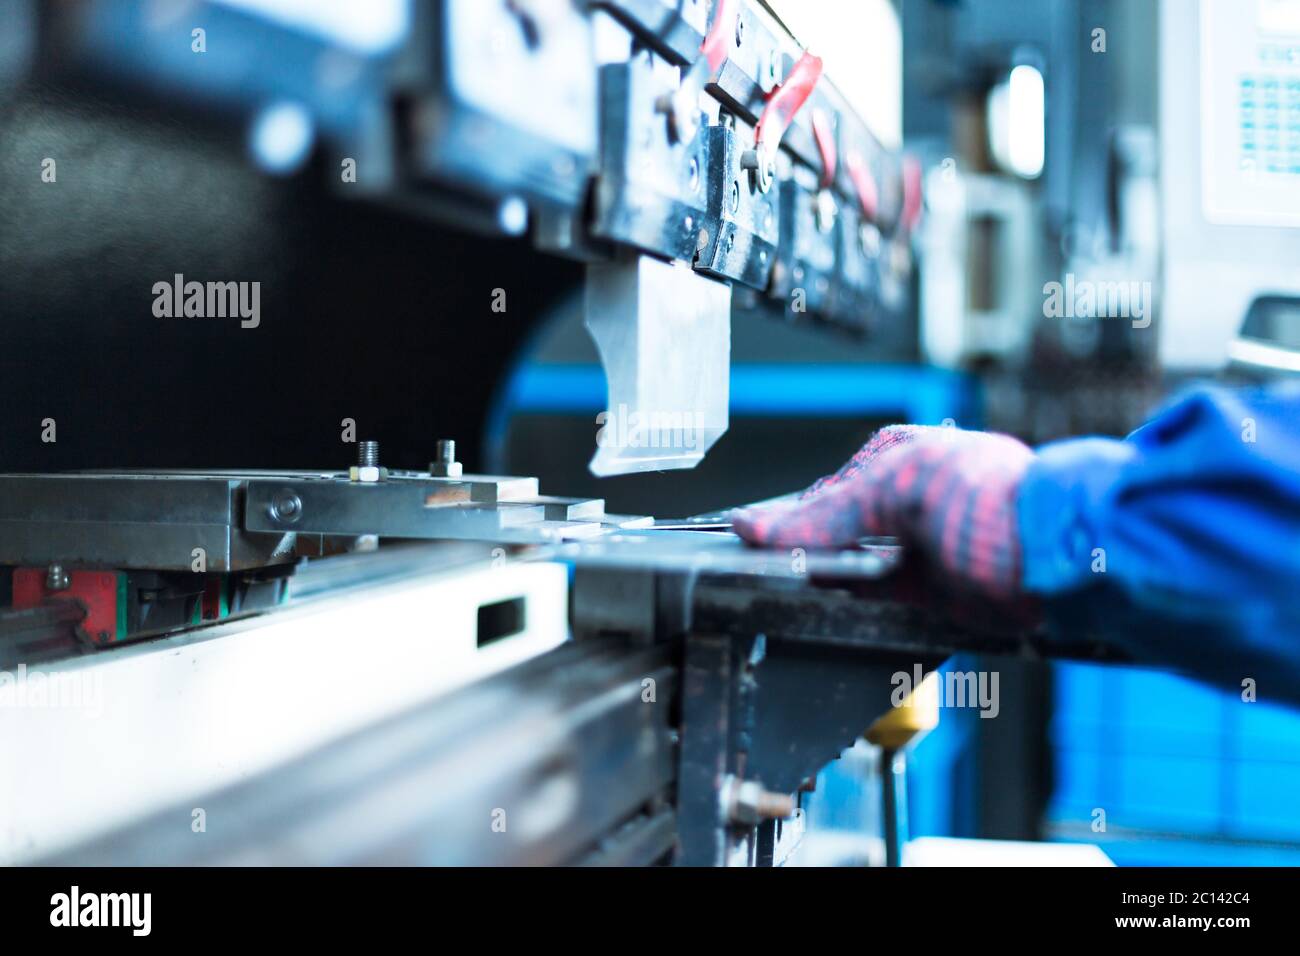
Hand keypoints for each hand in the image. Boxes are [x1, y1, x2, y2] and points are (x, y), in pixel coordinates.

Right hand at [731, 425, 1034, 599]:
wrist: (1055, 554)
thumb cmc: (989, 498)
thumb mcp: (893, 491)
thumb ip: (823, 515)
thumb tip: (753, 527)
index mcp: (894, 458)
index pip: (817, 494)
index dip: (781, 519)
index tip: (742, 539)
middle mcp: (902, 504)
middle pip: (830, 532)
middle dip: (800, 551)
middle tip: (760, 570)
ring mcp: (914, 550)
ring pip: (845, 570)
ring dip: (821, 581)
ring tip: (786, 591)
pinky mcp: (928, 594)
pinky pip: (871, 601)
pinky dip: (847, 605)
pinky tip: (826, 607)